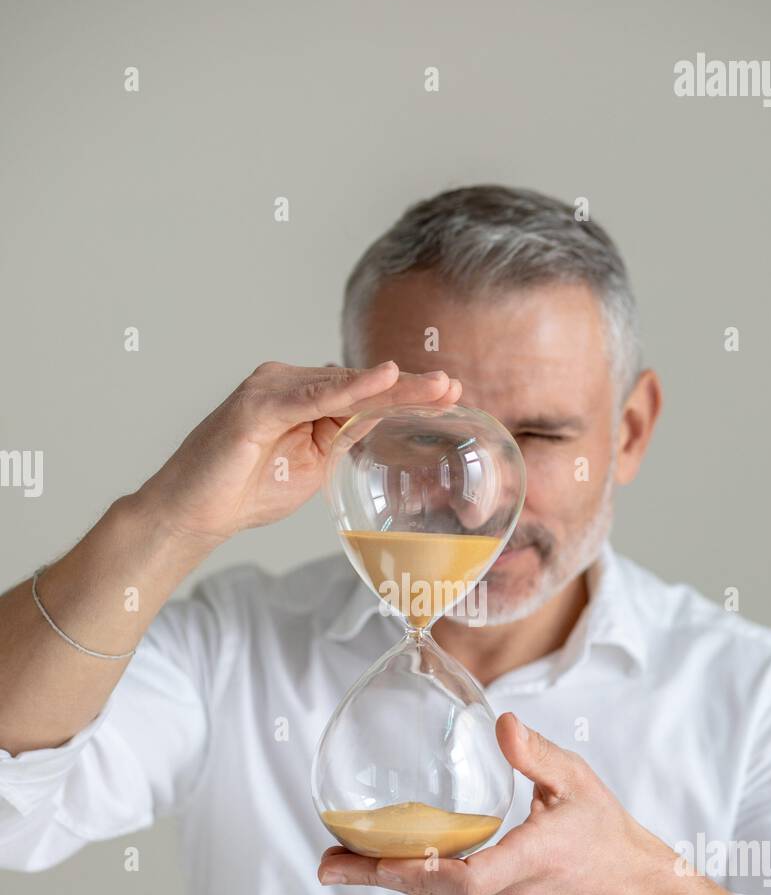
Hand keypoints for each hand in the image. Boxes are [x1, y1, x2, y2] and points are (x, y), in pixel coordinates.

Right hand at [131, 360, 461, 544]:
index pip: (362, 393)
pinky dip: (348, 388)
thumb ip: (341, 440)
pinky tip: (382, 380)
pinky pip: (311, 396)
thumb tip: (375, 425)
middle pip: (359, 383)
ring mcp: (270, 390)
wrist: (193, 513)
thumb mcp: (312, 466)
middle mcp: (287, 383)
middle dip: (408, 386)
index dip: (405, 393)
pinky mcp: (256, 406)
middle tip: (453, 385)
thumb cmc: (245, 492)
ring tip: (434, 387)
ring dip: (390, 386)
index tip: (448, 393)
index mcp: (302, 398)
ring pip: (342, 385)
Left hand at [317, 712, 672, 894]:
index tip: (381, 859)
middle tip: (329, 863)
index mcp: (531, 862)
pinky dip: (413, 880)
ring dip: (387, 879)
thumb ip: (537, 755)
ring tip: (338, 860)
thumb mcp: (577, 783)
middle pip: (434, 892)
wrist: (627, 892)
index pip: (470, 879)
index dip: (423, 871)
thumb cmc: (604, 834)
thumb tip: (502, 723)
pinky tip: (382, 862)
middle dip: (378, 876)